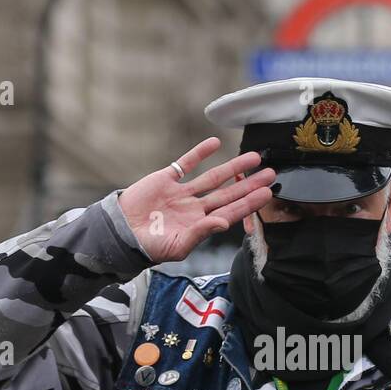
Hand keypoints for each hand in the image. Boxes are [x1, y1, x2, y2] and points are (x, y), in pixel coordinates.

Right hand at [118, 137, 275, 262]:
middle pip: (228, 193)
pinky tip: (215, 142)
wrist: (119, 233)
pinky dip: (199, 153)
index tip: (267, 193)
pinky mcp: (166, 179)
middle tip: (271, 174)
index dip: (249, 202)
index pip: (231, 211)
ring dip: (233, 167)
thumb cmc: (148, 247)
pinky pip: (185, 164)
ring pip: (213, 177)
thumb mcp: (176, 246)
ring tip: (254, 157)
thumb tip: (223, 222)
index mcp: (199, 225)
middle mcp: (195, 208)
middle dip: (249, 183)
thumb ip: (200, 233)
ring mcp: (182, 193)